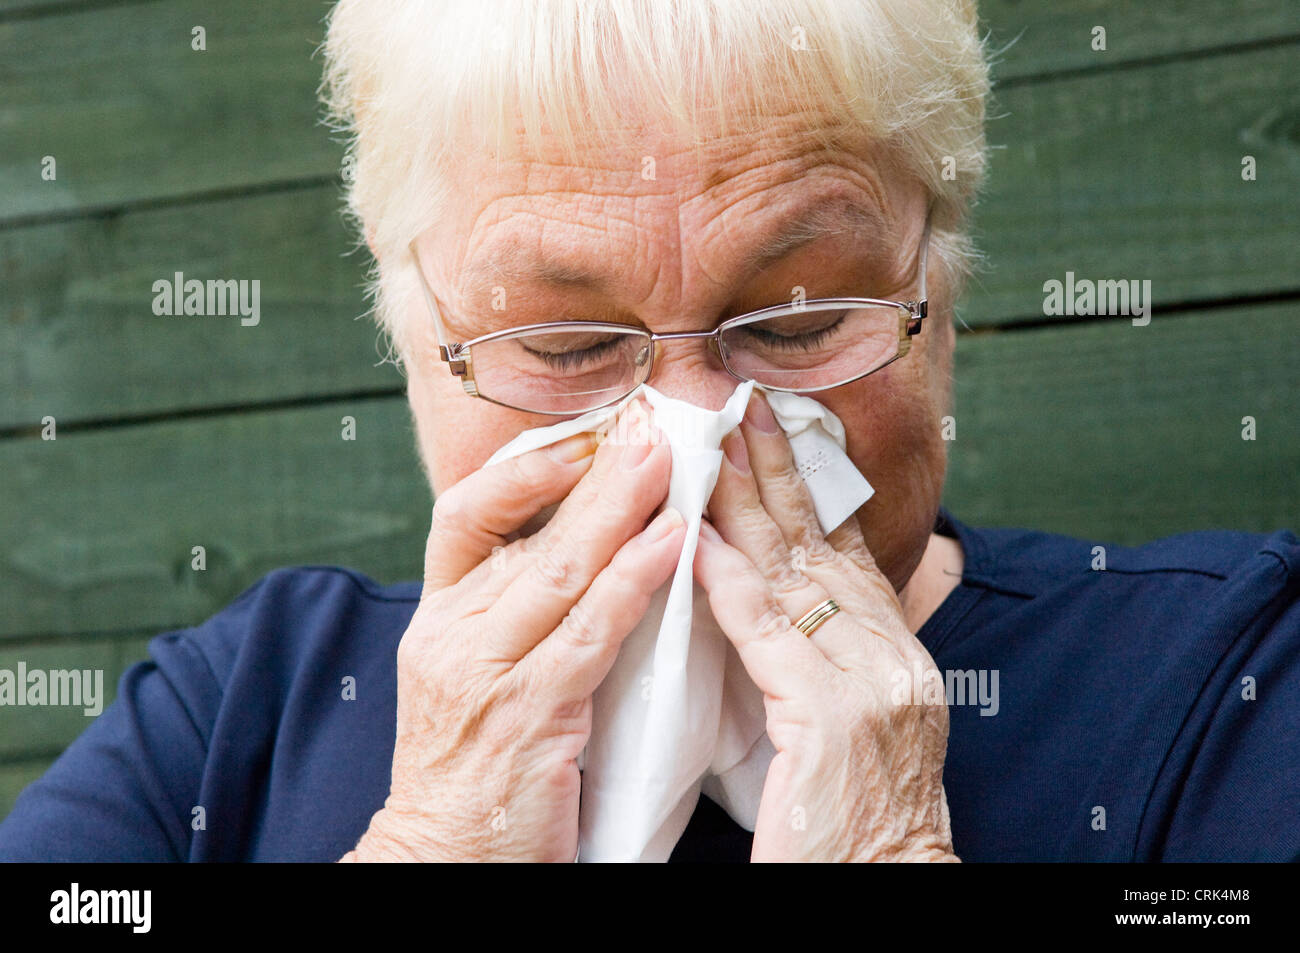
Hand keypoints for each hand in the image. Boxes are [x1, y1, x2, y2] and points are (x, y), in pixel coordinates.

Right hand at [344, 400, 683, 861]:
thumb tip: (585, 538)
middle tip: (649, 422)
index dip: (526, 467)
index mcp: (440, 614)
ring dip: (620, 509)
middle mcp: (453, 633)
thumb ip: (514, 606)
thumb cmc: (473, 762)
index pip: (464, 512)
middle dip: (594, 470)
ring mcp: (486, 673)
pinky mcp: (528, 717)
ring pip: (559, 571)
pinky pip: (588, 634)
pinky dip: (633, 582)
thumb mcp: (475, 670)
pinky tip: (672, 545)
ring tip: (669, 461)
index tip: (589, 434)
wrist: (444, 855)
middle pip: (526, 530)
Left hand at [693, 392, 957, 862]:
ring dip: (746, 501)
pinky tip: (700, 537)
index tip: (774, 433)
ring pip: (794, 571)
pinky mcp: (833, 716)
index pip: (846, 552)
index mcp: (895, 656)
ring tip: (709, 442)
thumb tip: (769, 602)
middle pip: (823, 542)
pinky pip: (769, 632)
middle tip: (741, 404)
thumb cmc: (854, 824)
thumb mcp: (847, 726)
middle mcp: (892, 656)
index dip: (808, 489)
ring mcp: (870, 682)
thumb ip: (818, 661)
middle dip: (778, 468)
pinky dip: (730, 580)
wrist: (887, 888)